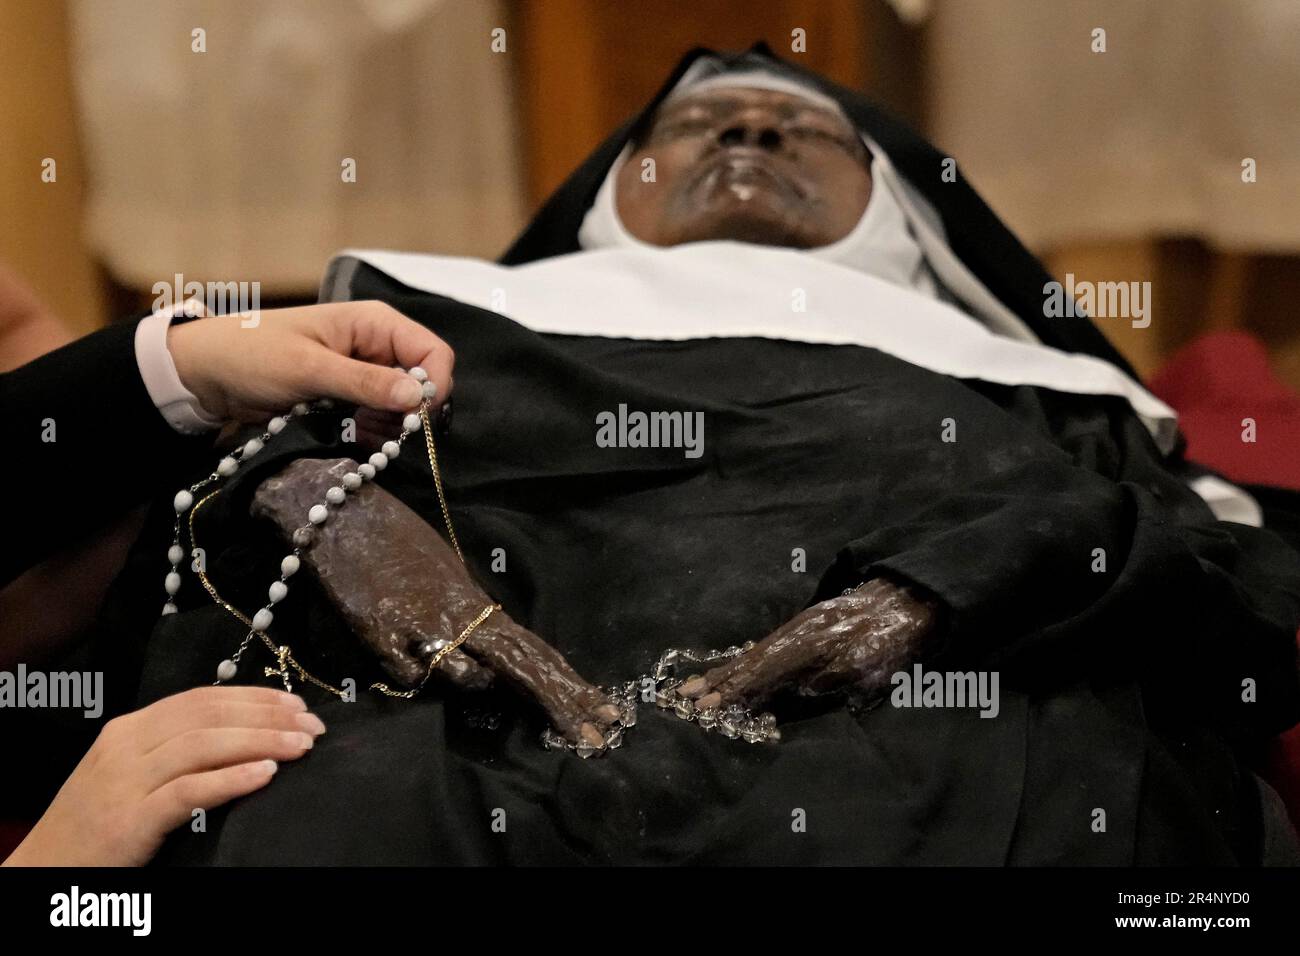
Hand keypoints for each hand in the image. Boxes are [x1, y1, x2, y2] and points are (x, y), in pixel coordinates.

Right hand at [1, 686, 324, 866]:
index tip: (297, 705)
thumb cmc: (98, 824)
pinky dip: (230, 779)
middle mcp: (127, 746)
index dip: (255, 698)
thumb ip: (176, 751)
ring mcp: (126, 782)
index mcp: (130, 728)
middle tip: (313, 725)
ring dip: (261, 742)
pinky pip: (188, 792)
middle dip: (268, 716)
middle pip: (209, 716)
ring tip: (301, 747)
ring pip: (203, 746)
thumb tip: (244, 735)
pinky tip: (266, 774)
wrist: (45, 870)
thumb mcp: (132, 774)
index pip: (202, 699)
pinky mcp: (129, 821)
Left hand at [167, 300, 453, 421]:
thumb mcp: (309, 368)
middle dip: (409, 414)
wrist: (205, 374)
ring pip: (402, 411)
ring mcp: (364, 378)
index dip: (434, 387)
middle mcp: (377, 349)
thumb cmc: (252, 355)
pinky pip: (378, 424)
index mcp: (375, 324)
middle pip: (422, 385)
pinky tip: (345, 438)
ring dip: (386, 429)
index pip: (433, 354)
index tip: (417, 420)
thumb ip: (366, 383)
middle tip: (378, 432)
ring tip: (352, 433)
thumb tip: (419, 398)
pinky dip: (369, 437)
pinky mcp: (349, 403)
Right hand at [252, 457, 623, 751]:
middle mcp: (456, 614)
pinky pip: (408, 673)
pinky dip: (412, 674)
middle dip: (558, 701)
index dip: (569, 682)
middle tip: (596, 733)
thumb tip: (492, 656)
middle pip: (518, 665)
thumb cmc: (396, 539)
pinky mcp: (378, 630)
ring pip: (463, 676)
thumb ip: (470, 615)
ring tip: (463, 668)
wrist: (341, 506)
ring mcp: (419, 624)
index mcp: (475, 600)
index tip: (606, 712)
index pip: (533, 648)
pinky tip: (405, 659)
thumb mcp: (446, 576)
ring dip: (471, 682)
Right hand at [676, 578, 939, 712]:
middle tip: (686, 698)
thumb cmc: (893, 643)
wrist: (906, 600)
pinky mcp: (803, 626)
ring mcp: (798, 627)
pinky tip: (730, 670)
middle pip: (751, 662)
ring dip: (724, 673)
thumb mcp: (867, 670)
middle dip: (719, 683)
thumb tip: (792, 700)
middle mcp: (796, 634)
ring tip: (694, 685)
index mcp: (811, 646)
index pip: (764, 673)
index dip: (736, 691)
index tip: (709, 706)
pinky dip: (743, 661)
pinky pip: (765, 646)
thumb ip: (829, 687)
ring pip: (755, 654)